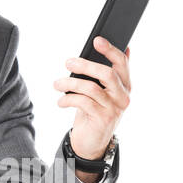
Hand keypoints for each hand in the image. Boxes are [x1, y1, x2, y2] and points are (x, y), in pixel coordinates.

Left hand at [53, 36, 131, 158]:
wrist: (93, 142)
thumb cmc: (95, 111)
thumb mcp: (102, 91)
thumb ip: (106, 72)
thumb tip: (107, 45)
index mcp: (125, 84)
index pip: (122, 62)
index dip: (110, 50)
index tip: (97, 40)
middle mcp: (123, 96)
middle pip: (107, 73)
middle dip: (85, 65)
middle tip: (68, 63)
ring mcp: (114, 108)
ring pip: (91, 88)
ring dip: (70, 84)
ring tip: (57, 84)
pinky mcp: (102, 119)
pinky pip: (83, 103)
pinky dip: (68, 100)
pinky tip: (61, 101)